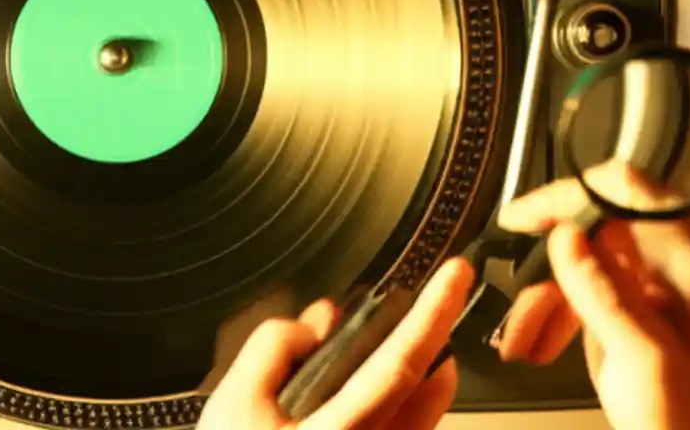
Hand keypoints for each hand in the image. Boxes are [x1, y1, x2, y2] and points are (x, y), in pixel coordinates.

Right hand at [197, 258, 474, 429]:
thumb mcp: (234, 404)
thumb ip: (273, 348)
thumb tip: (314, 325)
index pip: (403, 364)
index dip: (434, 314)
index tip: (455, 276)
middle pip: (428, 388)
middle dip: (429, 338)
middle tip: (428, 300)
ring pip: (417, 411)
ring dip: (409, 370)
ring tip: (377, 345)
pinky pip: (396, 427)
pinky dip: (389, 398)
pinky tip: (354, 386)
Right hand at [495, 165, 689, 429]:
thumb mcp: (646, 356)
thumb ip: (605, 294)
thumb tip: (565, 237)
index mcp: (684, 248)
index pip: (619, 187)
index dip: (566, 197)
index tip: (523, 220)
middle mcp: (665, 251)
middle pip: (588, 222)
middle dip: (544, 260)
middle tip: (513, 288)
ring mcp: (646, 274)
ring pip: (575, 257)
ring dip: (541, 295)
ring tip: (518, 336)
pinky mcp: (629, 300)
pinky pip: (579, 287)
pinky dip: (553, 311)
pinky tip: (536, 341)